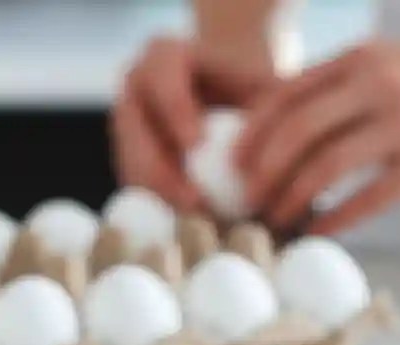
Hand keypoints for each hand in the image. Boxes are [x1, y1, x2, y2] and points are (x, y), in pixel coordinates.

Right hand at [111, 37, 276, 212]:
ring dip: (162, 202)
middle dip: (163, 174)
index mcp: (161, 57)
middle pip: (135, 135)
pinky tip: (192, 232)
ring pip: (131, 170)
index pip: (163, 85)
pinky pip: (140, 192)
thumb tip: (273, 155)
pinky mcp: (131, 164)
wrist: (239, 95)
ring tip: (197, 225)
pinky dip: (165, 213)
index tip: (198, 145)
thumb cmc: (261, 89)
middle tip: (195, 203)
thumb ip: (269, 112)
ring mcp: (126, 130)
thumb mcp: (268, 89)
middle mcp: (134, 90)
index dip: (177, 116)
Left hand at [235, 38, 399, 233]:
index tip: (234, 165)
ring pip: (322, 166)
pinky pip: (366, 198)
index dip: (250, 135)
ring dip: (290, 200)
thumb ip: (351, 85)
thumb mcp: (399, 61)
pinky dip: (334, 219)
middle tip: (246, 201)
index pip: (283, 95)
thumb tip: (298, 125)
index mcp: (362, 57)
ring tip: (276, 221)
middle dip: (260, 173)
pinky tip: (319, 233)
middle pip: (292, 132)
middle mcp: (376, 84)